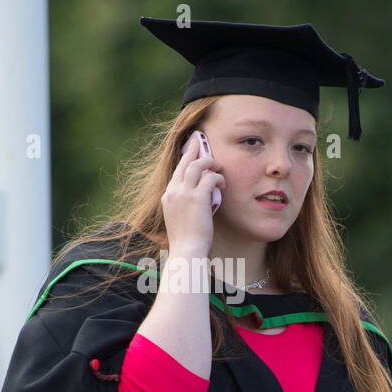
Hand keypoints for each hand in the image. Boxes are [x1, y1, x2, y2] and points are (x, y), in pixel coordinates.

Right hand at [162, 131, 223, 256]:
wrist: (186, 251)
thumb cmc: (188, 241)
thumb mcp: (181, 219)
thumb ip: (187, 205)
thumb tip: (201, 199)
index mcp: (168, 196)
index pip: (177, 172)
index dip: (185, 160)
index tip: (192, 151)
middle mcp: (173, 191)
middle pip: (184, 163)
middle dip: (193, 150)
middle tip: (200, 141)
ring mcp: (183, 193)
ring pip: (196, 166)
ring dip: (210, 162)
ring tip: (219, 165)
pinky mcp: (197, 198)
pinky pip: (210, 178)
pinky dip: (218, 178)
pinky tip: (223, 184)